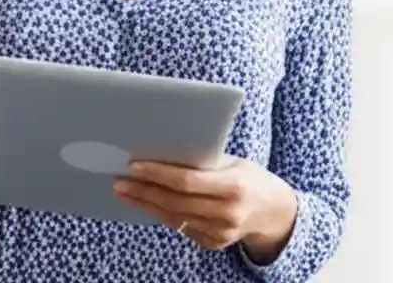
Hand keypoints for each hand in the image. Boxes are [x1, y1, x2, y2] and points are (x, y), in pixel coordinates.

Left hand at [114, 154, 297, 260]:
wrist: (275, 212)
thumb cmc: (248, 177)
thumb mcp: (232, 162)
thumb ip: (202, 160)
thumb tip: (160, 149)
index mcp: (234, 188)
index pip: (186, 181)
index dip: (157, 174)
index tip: (133, 166)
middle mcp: (228, 213)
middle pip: (175, 202)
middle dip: (143, 191)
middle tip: (119, 181)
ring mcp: (221, 233)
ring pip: (174, 217)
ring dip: (145, 204)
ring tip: (124, 191)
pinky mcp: (214, 243)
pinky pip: (181, 227)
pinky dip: (161, 214)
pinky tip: (145, 203)